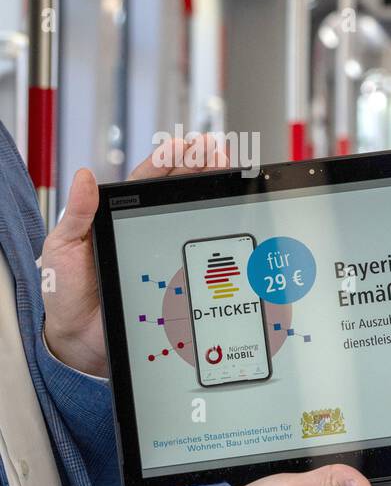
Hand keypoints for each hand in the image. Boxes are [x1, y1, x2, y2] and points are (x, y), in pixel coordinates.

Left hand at [43, 135, 229, 375]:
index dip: (168, 161)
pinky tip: (231, 222)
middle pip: (179, 192)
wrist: (81, 339)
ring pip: (194, 218)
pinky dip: (219, 238)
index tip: (185, 146)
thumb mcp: (64, 248)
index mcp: (118, 217)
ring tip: (229, 172)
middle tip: (219, 152)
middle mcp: (145, 230)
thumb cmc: (67, 293)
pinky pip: (201, 256)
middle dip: (201, 168)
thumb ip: (77, 214)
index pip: (147, 182)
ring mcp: (164, 252)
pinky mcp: (178, 278)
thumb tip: (83, 176)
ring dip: (214, 194)